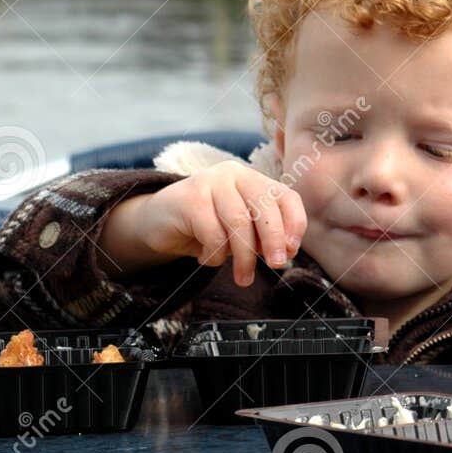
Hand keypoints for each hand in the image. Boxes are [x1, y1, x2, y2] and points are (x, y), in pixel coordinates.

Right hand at [98, 162, 306, 287]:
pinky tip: (207, 259)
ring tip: (243, 277)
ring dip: (244, 257)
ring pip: (239, 223)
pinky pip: (212, 234)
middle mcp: (234, 174)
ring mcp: (210, 182)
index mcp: (253, 179)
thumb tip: (288, 251)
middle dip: (274, 240)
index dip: (295, 223)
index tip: (293, 250)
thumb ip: (262, 235)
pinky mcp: (189, 198)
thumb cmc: (206, 227)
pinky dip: (215, 255)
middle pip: (265, 208)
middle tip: (277, 265)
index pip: (286, 197)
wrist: (156, 221)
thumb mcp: (240, 230)